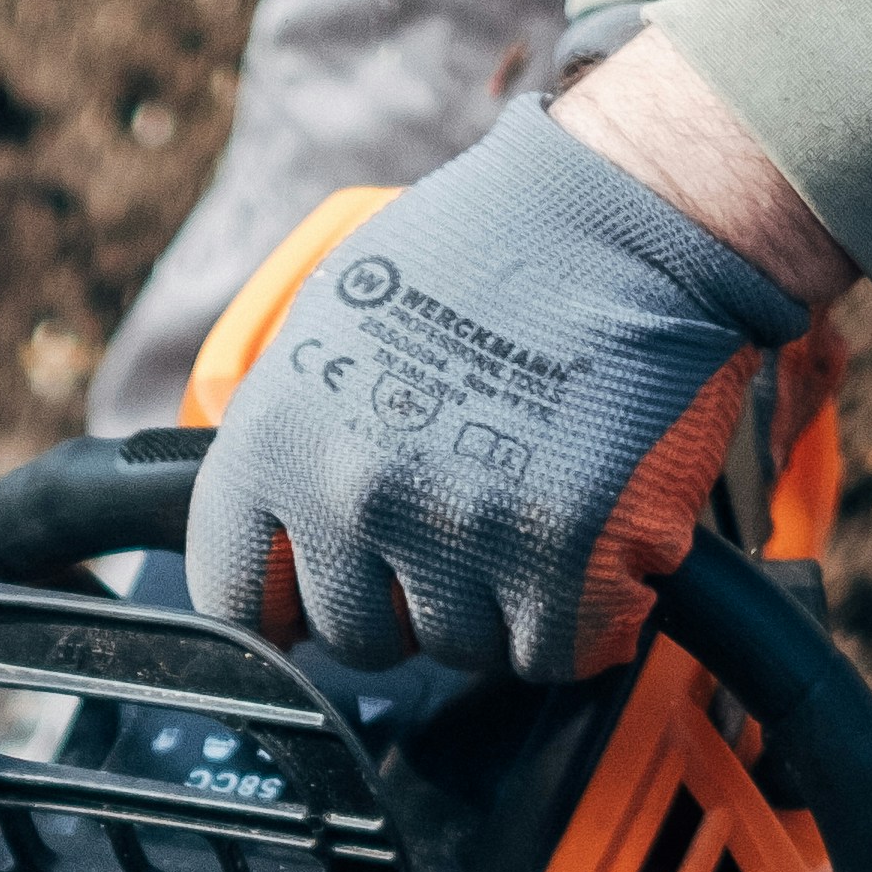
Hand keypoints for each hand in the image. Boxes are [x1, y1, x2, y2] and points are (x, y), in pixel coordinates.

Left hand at [181, 104, 817, 681]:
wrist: (634, 217)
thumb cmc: (493, 249)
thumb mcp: (339, 317)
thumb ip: (296, 433)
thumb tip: (274, 530)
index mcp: (277, 437)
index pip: (236, 596)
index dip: (288, 601)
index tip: (320, 594)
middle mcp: (354, 496)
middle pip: (357, 638)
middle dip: (407, 597)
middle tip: (457, 522)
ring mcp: (458, 536)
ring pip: (458, 648)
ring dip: (498, 601)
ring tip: (530, 501)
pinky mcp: (563, 566)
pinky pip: (553, 654)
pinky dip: (581, 615)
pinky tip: (589, 537)